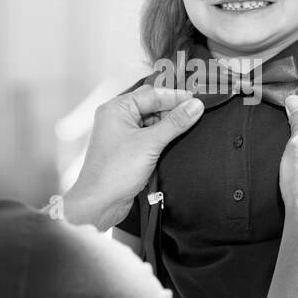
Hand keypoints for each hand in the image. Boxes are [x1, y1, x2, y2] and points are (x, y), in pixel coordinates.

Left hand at [63, 85, 202, 229]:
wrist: (100, 203)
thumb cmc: (114, 173)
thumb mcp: (150, 143)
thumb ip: (175, 123)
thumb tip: (194, 106)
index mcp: (116, 109)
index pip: (152, 94)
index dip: (176, 97)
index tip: (197, 101)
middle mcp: (117, 117)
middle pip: (151, 105)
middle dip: (173, 109)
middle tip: (196, 112)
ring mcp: (121, 133)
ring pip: (151, 121)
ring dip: (168, 124)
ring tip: (188, 126)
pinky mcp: (127, 149)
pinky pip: (148, 135)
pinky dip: (162, 136)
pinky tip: (176, 139)